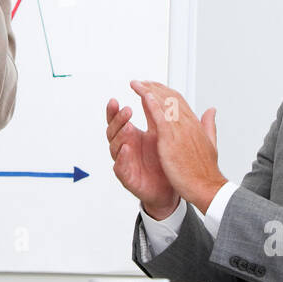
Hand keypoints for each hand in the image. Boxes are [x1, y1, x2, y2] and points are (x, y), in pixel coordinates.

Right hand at [106, 97, 178, 219]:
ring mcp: (124, 162)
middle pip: (113, 131)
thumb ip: (153, 115)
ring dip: (120, 135)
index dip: (113, 111)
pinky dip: (122, 158)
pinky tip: (126, 149)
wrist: (169, 188)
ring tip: (129, 126)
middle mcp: (124, 147)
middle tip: (127, 110)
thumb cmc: (161, 161)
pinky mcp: (127, 177)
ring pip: (115, 147)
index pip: (117, 120)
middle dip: (118, 119)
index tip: (114, 100)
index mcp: (130, 136)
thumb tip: (151, 92)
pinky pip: (120, 167)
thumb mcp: (159, 133)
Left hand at [129, 80, 223, 211]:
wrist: (207, 188)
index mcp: (195, 124)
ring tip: (136, 84)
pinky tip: (144, 96)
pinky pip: (161, 118)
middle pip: (170, 98)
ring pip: (164, 104)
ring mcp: (181, 131)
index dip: (164, 91)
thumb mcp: (210, 143)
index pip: (179, 100)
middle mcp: (189, 124)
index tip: (153, 86)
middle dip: (154, 87)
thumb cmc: (206, 170)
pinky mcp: (172, 141)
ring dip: (149, 91)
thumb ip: (209, 125)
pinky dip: (153, 105)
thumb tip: (211, 110)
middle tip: (141, 82)